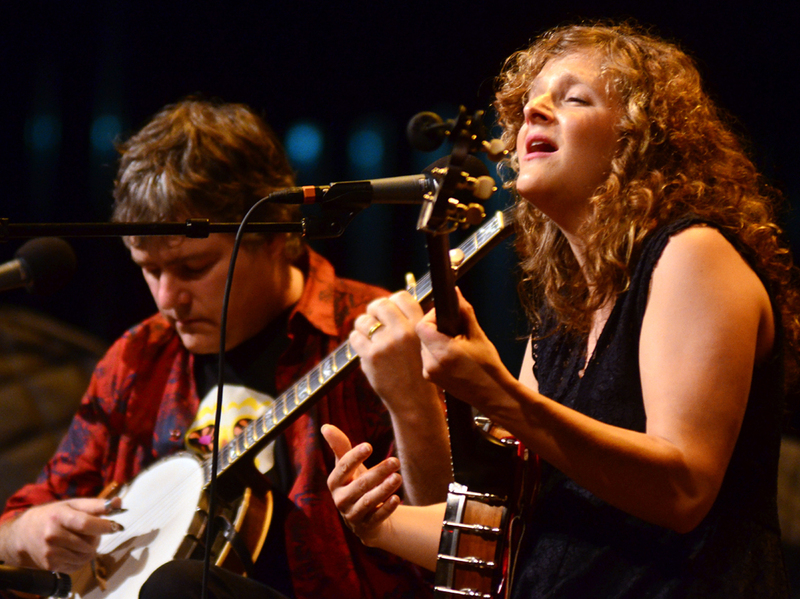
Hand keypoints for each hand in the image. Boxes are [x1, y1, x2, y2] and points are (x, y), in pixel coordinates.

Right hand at [0, 497, 122, 571]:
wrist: (24, 534)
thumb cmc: (54, 515)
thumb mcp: (73, 505)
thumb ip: (97, 505)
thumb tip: (119, 503)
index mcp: (59, 516)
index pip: (86, 524)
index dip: (105, 526)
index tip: (116, 526)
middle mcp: (52, 535)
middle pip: (88, 542)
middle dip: (96, 538)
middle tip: (91, 532)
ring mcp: (50, 552)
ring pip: (85, 556)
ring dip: (90, 549)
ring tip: (81, 540)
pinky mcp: (50, 565)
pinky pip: (78, 565)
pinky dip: (81, 559)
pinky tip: (73, 550)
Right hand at [322, 424, 401, 545]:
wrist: (363, 515)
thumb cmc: (354, 482)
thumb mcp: (348, 466)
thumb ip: (339, 446)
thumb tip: (325, 426)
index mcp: (335, 482)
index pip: (343, 468)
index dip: (354, 456)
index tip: (369, 446)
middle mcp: (341, 499)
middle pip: (359, 485)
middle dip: (378, 472)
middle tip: (396, 461)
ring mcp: (352, 515)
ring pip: (368, 502)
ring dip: (383, 489)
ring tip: (398, 477)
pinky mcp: (365, 527)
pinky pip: (376, 518)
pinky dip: (386, 509)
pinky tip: (397, 498)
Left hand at [351, 291, 439, 413]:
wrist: (414, 401)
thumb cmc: (418, 371)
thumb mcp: (423, 343)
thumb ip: (410, 324)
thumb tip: (390, 304)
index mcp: (419, 326)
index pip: (401, 297)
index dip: (392, 301)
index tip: (388, 310)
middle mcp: (403, 332)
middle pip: (380, 305)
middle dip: (373, 310)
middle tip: (373, 319)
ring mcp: (385, 344)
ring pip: (363, 320)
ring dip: (363, 325)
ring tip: (368, 335)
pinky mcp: (371, 356)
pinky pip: (355, 337)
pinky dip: (357, 340)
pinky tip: (364, 347)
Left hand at [416, 288, 512, 411]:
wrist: (492, 394)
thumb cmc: (488, 368)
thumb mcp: (478, 336)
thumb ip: (464, 312)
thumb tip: (456, 293)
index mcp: (443, 352)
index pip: (422, 326)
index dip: (432, 317)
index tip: (445, 317)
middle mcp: (431, 364)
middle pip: (421, 335)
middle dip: (435, 328)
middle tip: (453, 330)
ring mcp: (429, 373)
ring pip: (423, 346)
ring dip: (434, 341)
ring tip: (453, 344)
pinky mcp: (430, 379)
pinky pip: (426, 357)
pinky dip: (435, 352)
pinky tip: (451, 356)